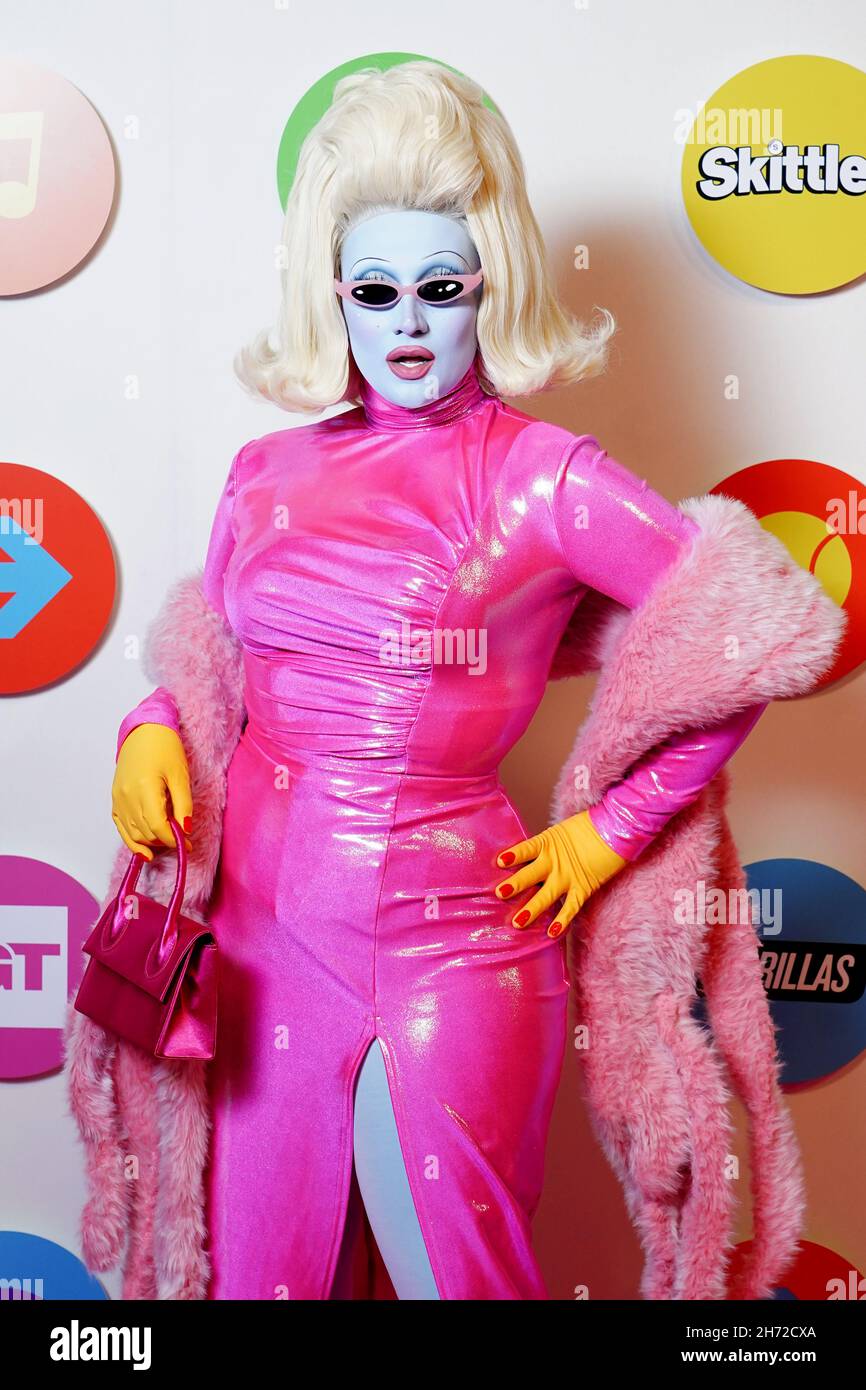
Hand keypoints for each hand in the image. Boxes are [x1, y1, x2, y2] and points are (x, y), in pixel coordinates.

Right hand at [111, 723, 192, 861]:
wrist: (145, 731)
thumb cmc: (165, 748)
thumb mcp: (180, 776)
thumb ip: (183, 806)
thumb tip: (185, 830)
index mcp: (144, 789)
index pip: (158, 827)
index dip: (174, 840)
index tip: (188, 845)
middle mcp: (127, 797)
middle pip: (145, 833)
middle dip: (165, 841)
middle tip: (182, 840)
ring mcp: (118, 799)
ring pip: (133, 833)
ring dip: (151, 842)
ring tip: (167, 841)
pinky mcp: (115, 798)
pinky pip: (121, 827)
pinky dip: (132, 840)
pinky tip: (145, 848)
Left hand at [494, 810, 627, 937]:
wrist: (615, 830)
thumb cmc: (587, 828)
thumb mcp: (559, 832)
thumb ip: (544, 847)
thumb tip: (527, 859)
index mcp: (547, 843)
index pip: (525, 849)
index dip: (512, 855)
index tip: (498, 862)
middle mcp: (554, 861)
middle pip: (530, 875)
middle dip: (514, 885)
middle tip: (499, 894)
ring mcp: (568, 876)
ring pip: (546, 896)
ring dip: (531, 909)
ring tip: (517, 922)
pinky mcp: (582, 888)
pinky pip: (570, 908)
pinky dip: (561, 921)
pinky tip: (550, 933)